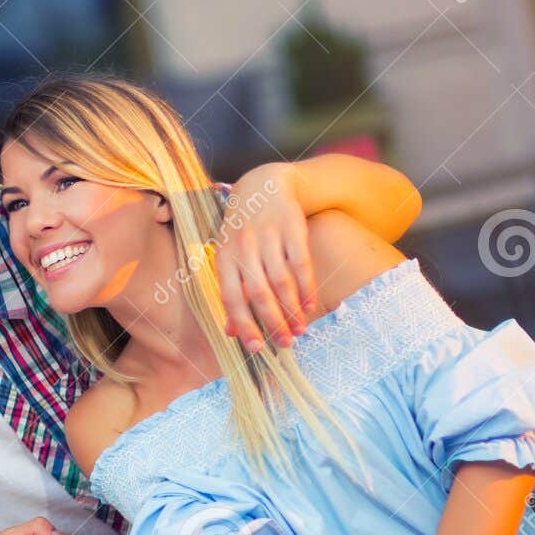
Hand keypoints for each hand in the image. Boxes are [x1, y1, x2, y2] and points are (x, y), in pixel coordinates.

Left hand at [216, 163, 315, 353]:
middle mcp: (244, 247)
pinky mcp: (292, 228)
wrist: (263, 185)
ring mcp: (268, 237)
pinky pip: (300, 263)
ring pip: (281, 281)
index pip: (231, 298)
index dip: (243, 325)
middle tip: (286, 344)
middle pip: (258, 293)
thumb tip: (230, 333)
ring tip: (299, 330)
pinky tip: (310, 306)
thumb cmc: (243, 230)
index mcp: (223, 257)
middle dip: (273, 322)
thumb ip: (231, 292)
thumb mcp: (229, 257)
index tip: (256, 348)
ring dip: (292, 309)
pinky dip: (306, 287)